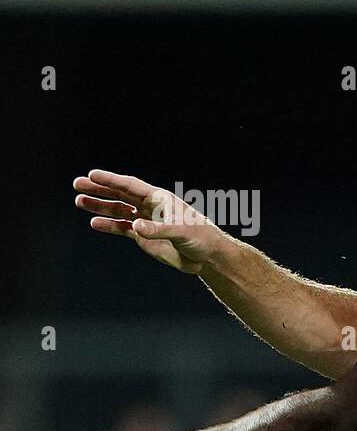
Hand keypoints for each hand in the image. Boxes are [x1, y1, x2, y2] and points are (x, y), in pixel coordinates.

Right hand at [73, 170, 229, 274]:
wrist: (206, 256)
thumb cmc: (200, 237)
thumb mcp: (181, 231)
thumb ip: (158, 229)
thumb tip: (135, 226)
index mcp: (160, 198)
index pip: (131, 185)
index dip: (111, 180)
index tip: (92, 175)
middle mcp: (150, 207)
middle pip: (120, 194)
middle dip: (99, 189)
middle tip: (77, 184)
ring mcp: (145, 221)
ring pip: (118, 210)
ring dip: (99, 206)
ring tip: (79, 201)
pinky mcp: (144, 236)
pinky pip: (122, 228)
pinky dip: (108, 225)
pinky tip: (94, 223)